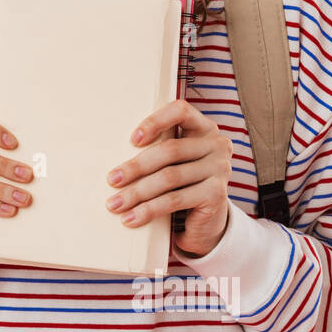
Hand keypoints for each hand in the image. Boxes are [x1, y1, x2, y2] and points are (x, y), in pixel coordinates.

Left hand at [106, 99, 232, 257]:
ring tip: (115, 204)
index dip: (155, 121)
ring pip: (169, 177)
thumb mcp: (170, 162)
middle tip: (112, 180)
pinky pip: (175, 200)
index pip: (181, 111)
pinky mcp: (217, 195)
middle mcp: (217, 145)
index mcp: (204, 127)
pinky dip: (148, 210)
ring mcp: (220, 169)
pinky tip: (131, 218)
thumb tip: (115, 163)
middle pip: (170, 150)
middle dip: (136, 167)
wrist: (204, 221)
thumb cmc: (180, 185)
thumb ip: (155, 150)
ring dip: (137, 192)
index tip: (132, 140)